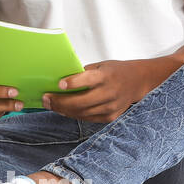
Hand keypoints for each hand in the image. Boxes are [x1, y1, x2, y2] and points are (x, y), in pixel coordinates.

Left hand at [41, 59, 160, 122]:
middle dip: (60, 102)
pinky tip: (63, 110)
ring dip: (63, 110)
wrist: (138, 81)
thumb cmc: (115, 71)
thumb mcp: (100, 65)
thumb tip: (59, 79)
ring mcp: (110, 107)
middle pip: (81, 102)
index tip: (58, 85)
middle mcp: (109, 93)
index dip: (72, 83)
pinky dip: (74, 114)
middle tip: (45, 99)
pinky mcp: (110, 116)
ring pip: (82, 112)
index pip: (87, 80)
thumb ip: (83, 73)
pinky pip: (87, 118)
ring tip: (50, 105)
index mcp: (106, 76)